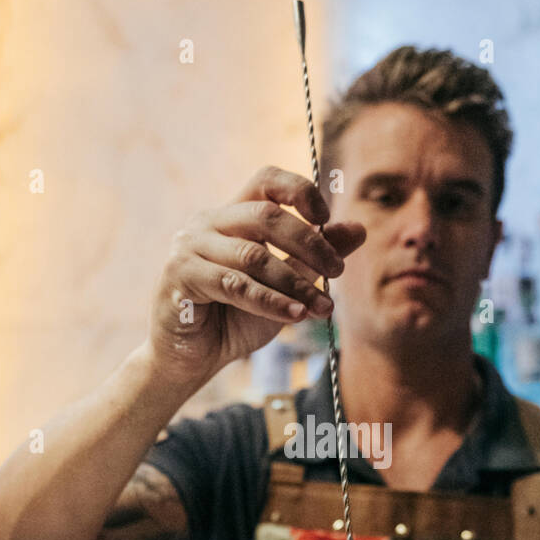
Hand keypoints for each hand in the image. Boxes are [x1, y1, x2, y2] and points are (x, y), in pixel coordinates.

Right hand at [145, 165, 365, 387]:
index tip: (326, 215)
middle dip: (309, 243)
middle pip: (266, 215)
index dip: (299, 190)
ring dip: (296, 283)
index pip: (266, 179)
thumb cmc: (235, 319)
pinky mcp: (182, 276)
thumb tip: (358, 229)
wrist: (192, 359)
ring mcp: (189, 247)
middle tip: (338, 270)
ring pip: (253, 256)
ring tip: (324, 307)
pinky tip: (297, 316)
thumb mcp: (285, 287)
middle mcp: (207, 222)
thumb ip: (314, 258)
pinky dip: (271, 302)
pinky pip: (235, 285)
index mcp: (231, 215)